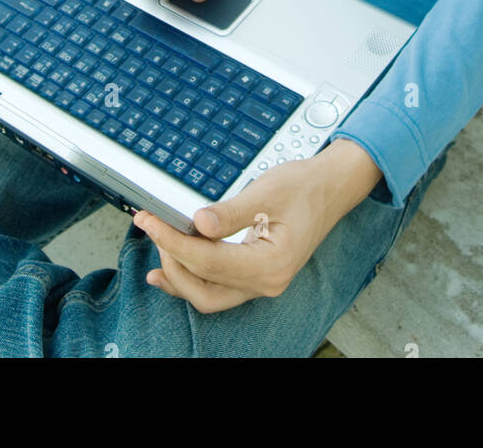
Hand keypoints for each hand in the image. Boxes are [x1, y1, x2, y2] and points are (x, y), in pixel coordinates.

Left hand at [132, 144, 362, 312]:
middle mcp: (267, 282)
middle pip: (205, 289)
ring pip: (209, 295)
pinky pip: (219, 287)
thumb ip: (229, 212)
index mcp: (271, 264)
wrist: (332, 187)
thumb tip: (196, 224)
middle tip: (153, 228)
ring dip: (180, 276)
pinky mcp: (257, 275)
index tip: (150, 222)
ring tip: (156, 251)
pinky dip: (194, 277)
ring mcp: (263, 283)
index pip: (208, 262)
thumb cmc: (305, 186)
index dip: (174, 242)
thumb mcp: (265, 192)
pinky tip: (174, 266)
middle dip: (174, 262)